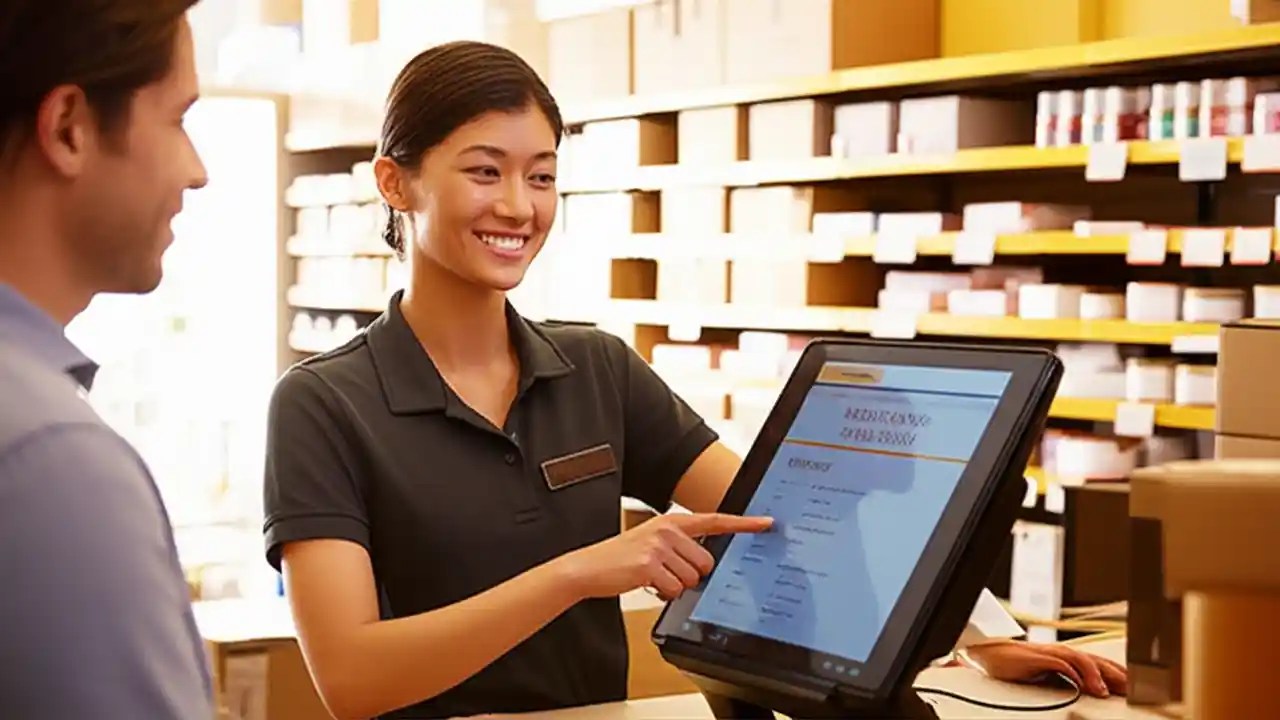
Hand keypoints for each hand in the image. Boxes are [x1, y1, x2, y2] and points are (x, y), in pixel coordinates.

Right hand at [557, 513, 772, 600]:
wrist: (589, 567)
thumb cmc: (623, 558)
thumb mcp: (653, 542)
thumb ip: (680, 545)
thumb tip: (707, 562)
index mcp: (672, 521)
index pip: (715, 521)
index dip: (744, 523)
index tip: (767, 523)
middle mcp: (668, 529)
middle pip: (707, 563)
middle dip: (690, 575)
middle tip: (666, 571)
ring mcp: (659, 546)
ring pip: (692, 578)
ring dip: (675, 585)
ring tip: (652, 576)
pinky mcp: (650, 565)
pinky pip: (675, 589)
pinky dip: (663, 593)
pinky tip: (645, 583)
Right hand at [962, 641, 1126, 697]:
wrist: (993, 655)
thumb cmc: (1022, 668)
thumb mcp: (1053, 677)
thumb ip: (1072, 681)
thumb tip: (1095, 692)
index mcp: (1072, 658)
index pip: (1103, 665)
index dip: (1121, 675)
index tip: (1138, 689)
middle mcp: (1066, 653)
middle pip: (1099, 662)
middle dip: (1118, 675)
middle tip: (1133, 690)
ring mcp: (1054, 654)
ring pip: (1083, 660)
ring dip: (1097, 675)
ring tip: (1106, 692)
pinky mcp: (1040, 657)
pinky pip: (1061, 663)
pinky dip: (1074, 673)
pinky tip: (1083, 684)